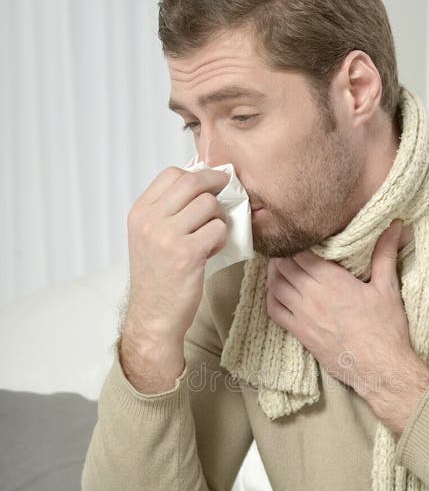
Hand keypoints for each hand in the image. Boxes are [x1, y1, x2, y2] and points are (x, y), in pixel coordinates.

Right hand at [125, 165, 229, 348]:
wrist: (154, 315)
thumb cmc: (157, 278)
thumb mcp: (149, 238)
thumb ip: (167, 212)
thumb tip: (201, 185)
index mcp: (139, 213)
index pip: (171, 174)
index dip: (197, 174)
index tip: (210, 183)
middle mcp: (150, 221)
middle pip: (192, 182)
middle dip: (215, 183)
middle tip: (228, 190)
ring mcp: (167, 236)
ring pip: (208, 204)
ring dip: (219, 217)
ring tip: (212, 235)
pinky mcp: (187, 253)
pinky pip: (217, 229)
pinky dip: (221, 238)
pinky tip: (212, 250)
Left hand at [266, 220, 428, 433]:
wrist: (380, 368)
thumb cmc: (386, 329)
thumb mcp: (388, 288)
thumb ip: (385, 254)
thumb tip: (394, 226)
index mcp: (332, 280)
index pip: (301, 252)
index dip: (297, 242)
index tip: (302, 237)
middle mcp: (312, 296)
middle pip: (284, 266)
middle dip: (284, 254)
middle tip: (289, 248)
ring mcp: (302, 316)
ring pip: (275, 286)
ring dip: (274, 273)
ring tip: (280, 265)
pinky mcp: (300, 333)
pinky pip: (274, 311)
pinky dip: (270, 297)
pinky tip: (276, 291)